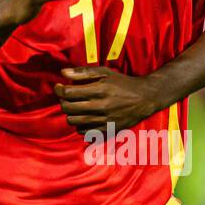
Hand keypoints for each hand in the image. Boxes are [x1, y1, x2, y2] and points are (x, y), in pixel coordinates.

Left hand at [55, 66, 169, 132]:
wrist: (145, 98)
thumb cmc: (122, 83)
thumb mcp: (105, 72)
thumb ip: (83, 72)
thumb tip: (63, 72)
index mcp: (100, 90)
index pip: (69, 93)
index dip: (59, 89)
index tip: (59, 86)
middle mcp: (101, 107)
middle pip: (68, 108)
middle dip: (63, 101)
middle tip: (66, 97)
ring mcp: (104, 121)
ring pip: (74, 121)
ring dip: (70, 114)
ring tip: (75, 106)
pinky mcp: (108, 130)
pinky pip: (84, 132)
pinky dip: (80, 125)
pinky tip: (84, 116)